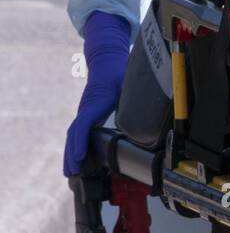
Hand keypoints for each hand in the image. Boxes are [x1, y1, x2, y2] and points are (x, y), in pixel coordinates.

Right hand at [63, 11, 130, 176]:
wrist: (106, 60)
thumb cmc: (118, 73)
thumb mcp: (129, 81)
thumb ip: (139, 93)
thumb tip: (156, 102)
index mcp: (96, 102)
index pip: (83, 124)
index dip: (80, 141)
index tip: (79, 155)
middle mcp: (86, 109)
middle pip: (74, 134)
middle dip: (72, 154)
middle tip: (72, 172)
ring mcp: (85, 112)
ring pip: (74, 135)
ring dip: (71, 154)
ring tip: (70, 172)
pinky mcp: (87, 115)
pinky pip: (78, 132)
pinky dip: (75, 146)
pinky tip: (77, 159)